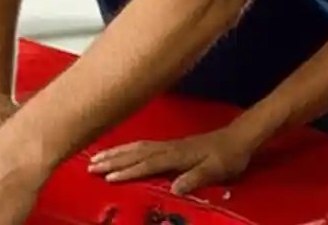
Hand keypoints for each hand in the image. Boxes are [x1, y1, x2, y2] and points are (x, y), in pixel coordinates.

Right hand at [87, 126, 255, 194]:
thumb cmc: (228, 157)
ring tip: (96, 158)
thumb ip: (195, 178)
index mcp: (176, 155)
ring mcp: (168, 144)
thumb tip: (174, 188)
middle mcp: (168, 147)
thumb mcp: (216, 170)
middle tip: (90, 166)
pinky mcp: (169, 145)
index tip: (108, 177)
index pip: (147, 163)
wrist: (237, 138)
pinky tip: (120, 152)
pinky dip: (126, 148)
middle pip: (135, 153)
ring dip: (116, 152)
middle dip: (112, 160)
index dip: (128, 170)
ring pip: (136, 147)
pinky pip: (142, 145)